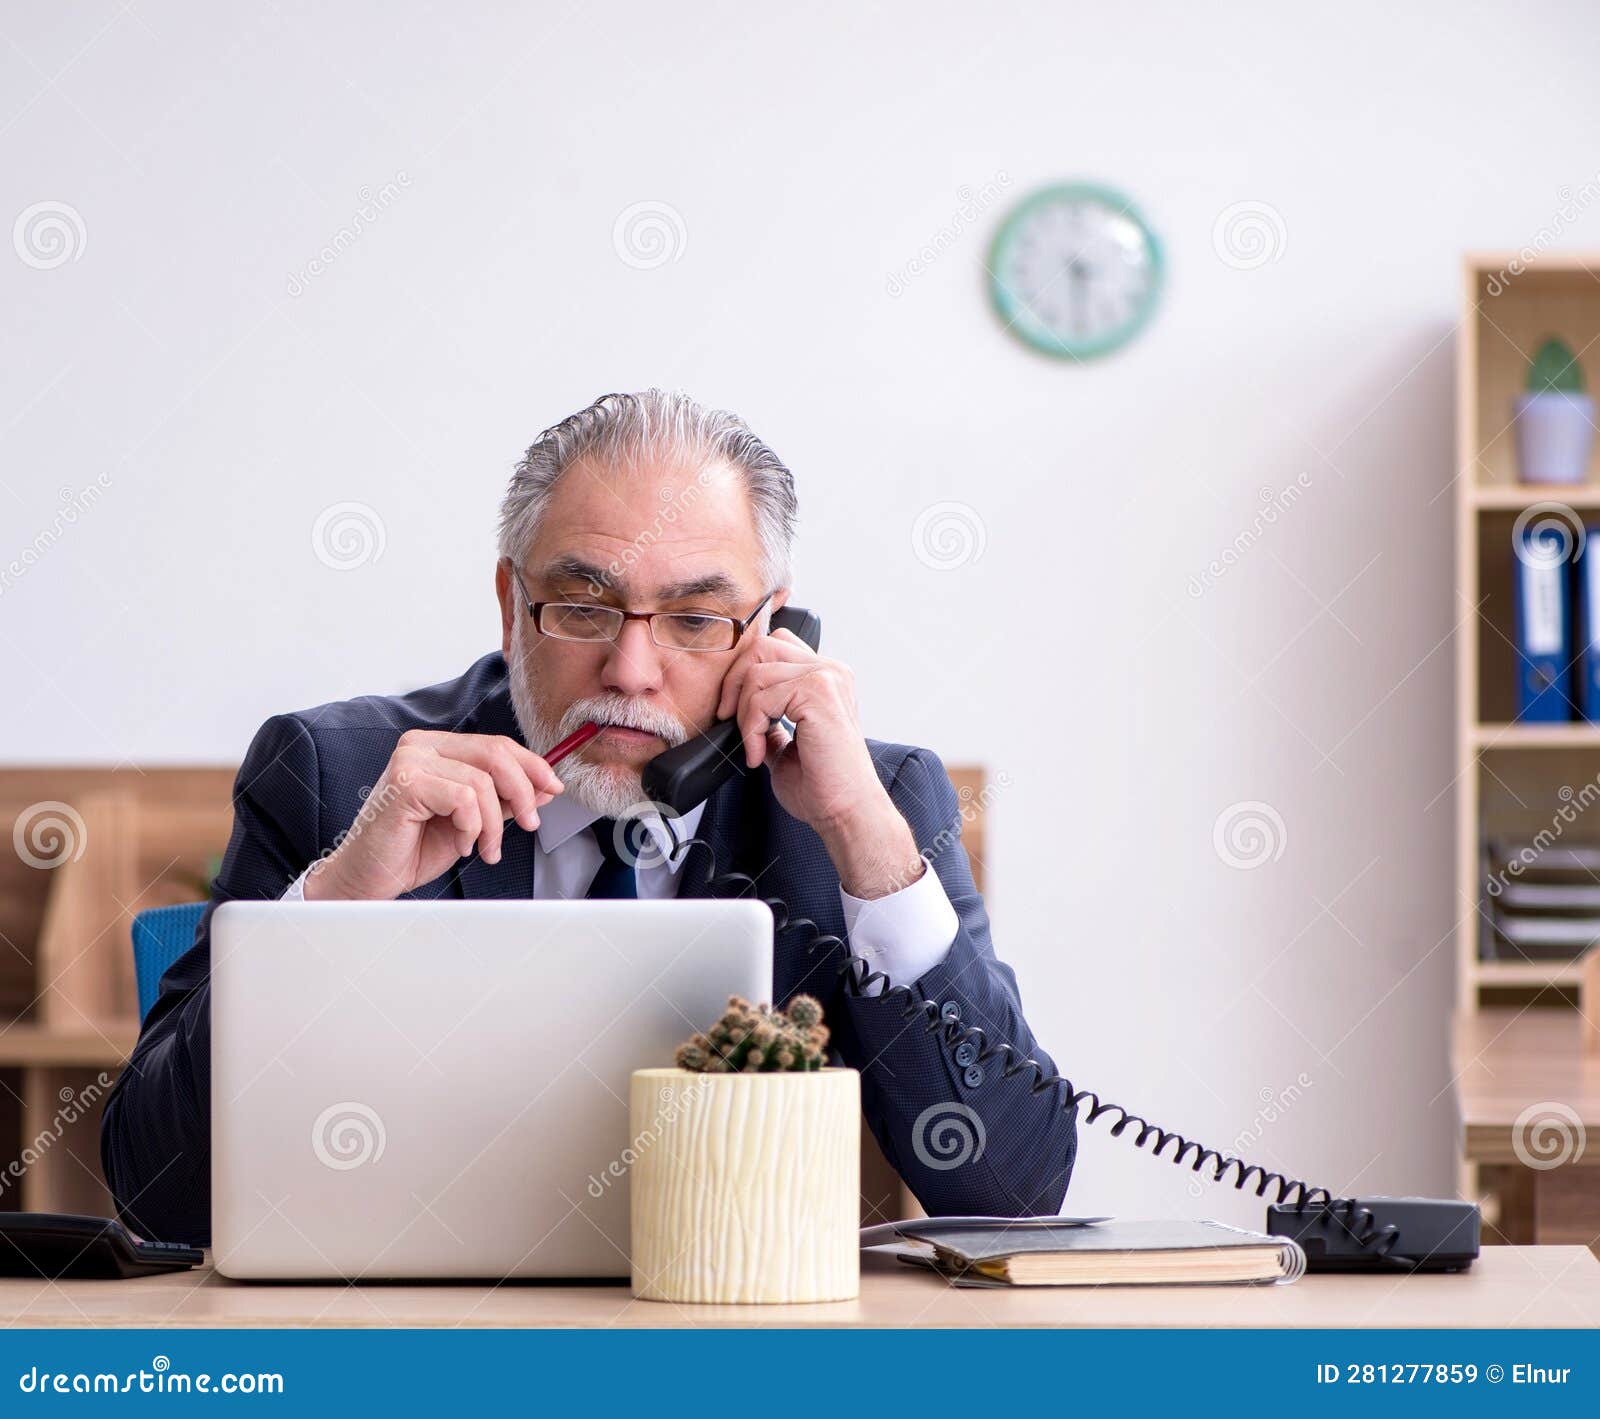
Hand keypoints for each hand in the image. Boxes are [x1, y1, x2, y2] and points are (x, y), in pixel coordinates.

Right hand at [304, 731, 562, 900]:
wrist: (369, 878)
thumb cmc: (412, 849)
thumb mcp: (472, 822)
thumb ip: (502, 800)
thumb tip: (544, 787)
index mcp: (436, 747)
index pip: (496, 744)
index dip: (532, 765)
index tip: (553, 789)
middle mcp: (420, 745)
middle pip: (495, 754)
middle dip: (523, 791)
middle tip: (530, 823)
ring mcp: (410, 761)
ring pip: (482, 782)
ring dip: (494, 824)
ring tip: (484, 848)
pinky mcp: (405, 783)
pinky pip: (463, 799)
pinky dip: (472, 827)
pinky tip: (462, 844)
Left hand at [715, 630, 922, 897]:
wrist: (845, 812)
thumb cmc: (823, 786)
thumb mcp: (786, 745)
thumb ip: (769, 721)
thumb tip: (741, 713)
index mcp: (826, 678)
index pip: (773, 645)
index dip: (745, 673)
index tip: (734, 713)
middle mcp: (831, 671)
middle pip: (762, 646)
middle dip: (735, 683)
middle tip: (730, 721)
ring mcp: (827, 678)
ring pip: (757, 671)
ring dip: (744, 713)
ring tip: (753, 746)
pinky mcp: (819, 693)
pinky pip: (762, 695)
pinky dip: (751, 727)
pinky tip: (760, 754)